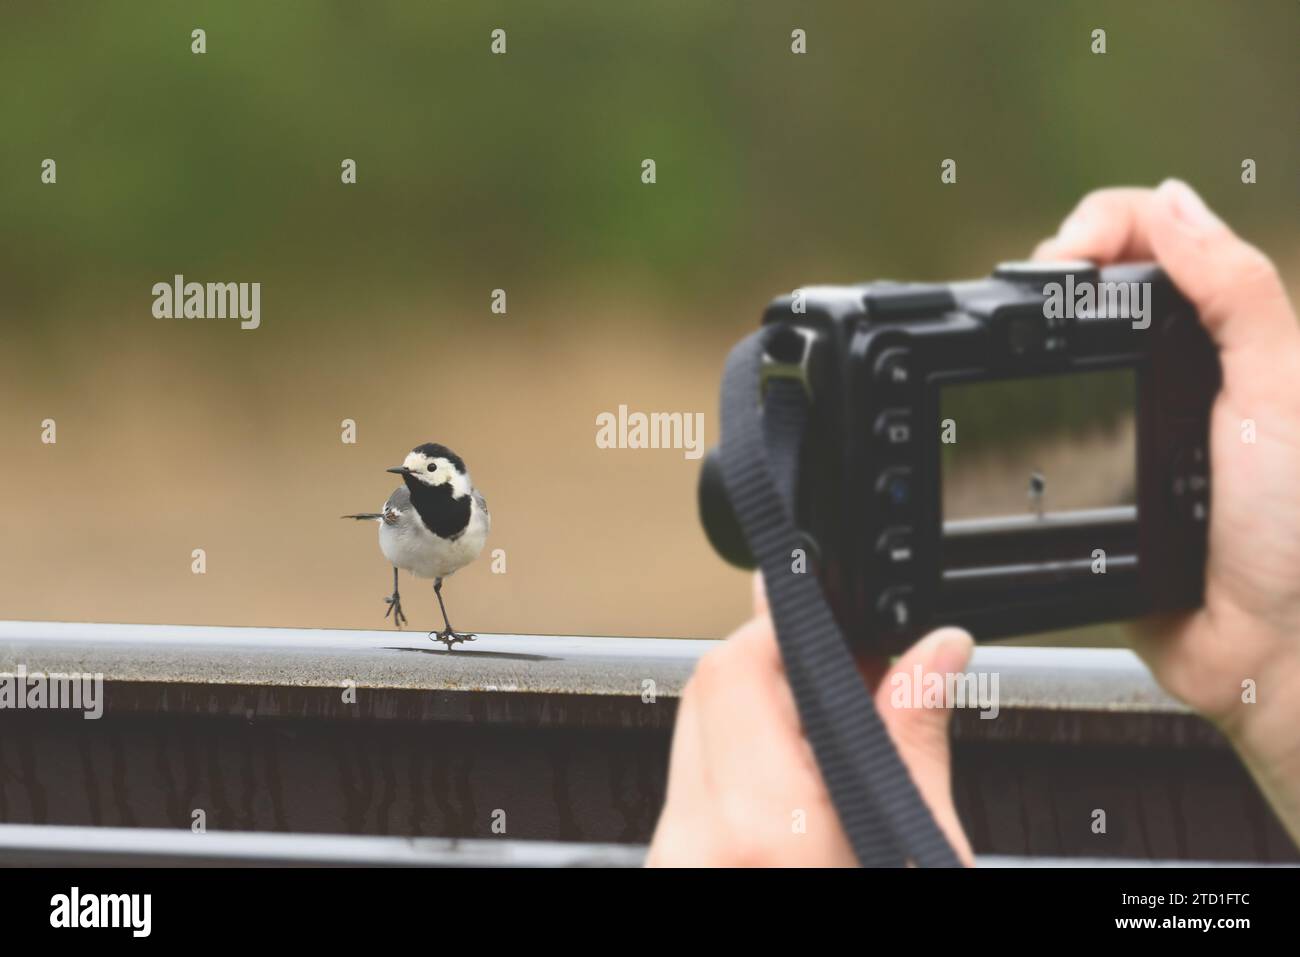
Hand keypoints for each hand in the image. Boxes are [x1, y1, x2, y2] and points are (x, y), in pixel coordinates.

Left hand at [647, 576, 974, 866]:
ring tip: (828, 734)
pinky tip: (795, 778)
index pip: (736, 665)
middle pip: (707, 688)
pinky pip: (689, 783)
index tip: (823, 612)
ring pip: (692, 731)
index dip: (782, 625)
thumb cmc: (871, 942)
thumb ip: (914, 746)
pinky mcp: (669, 864)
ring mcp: (673, 854)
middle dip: (774, 665)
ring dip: (756, 713)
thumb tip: (935, 652)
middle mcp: (697, 837)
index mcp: (764, 825)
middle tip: (844, 674)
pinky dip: (738, 764)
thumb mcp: (916, 852)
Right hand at [1035, 180, 1299, 841]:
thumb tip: (1174, 201)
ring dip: (1028, 335)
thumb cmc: (1295, 529)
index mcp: (1224, 336)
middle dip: (1052, 274)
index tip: (1066, 261)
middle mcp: (1176, 369)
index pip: (1154, 241)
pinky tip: (1011, 399)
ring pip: (1059, 350)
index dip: (1100, 229)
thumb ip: (1235, 294)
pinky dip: (1017, 403)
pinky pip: (1040, 424)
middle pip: (1095, 283)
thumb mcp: (1281, 390)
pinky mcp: (1090, 475)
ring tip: (1009, 338)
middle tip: (1033, 302)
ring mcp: (1127, 421)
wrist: (1265, 644)